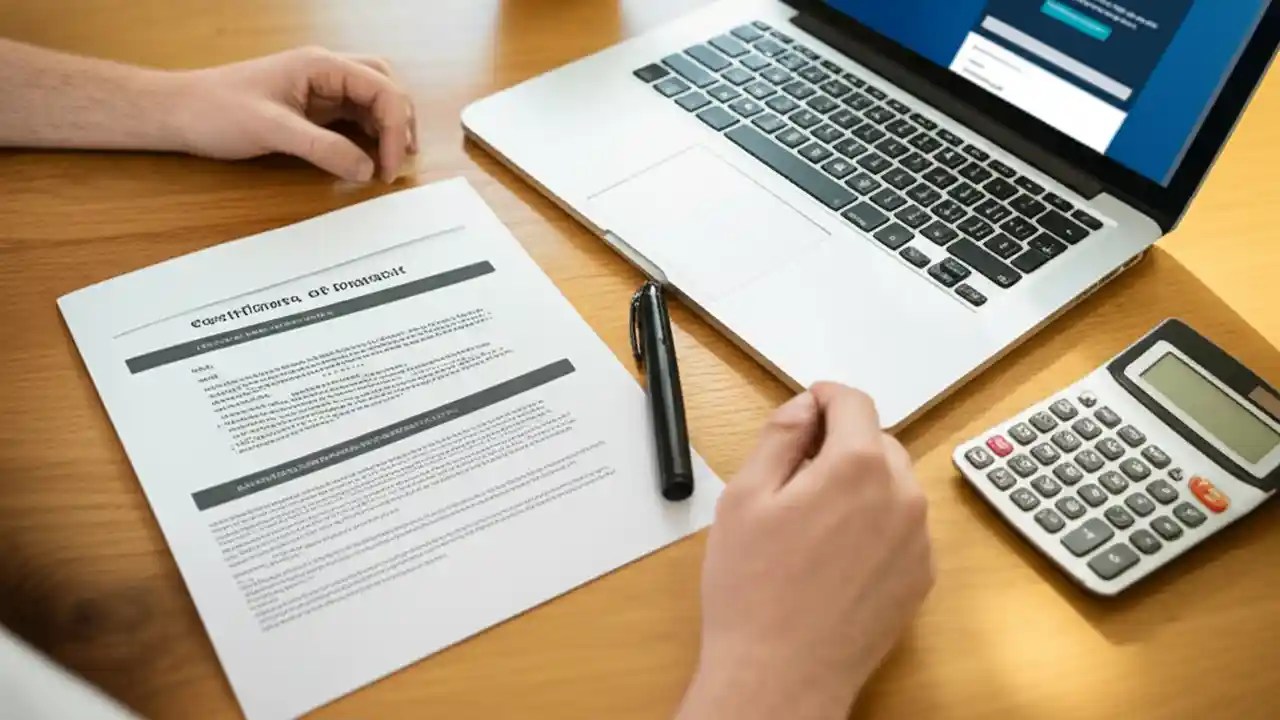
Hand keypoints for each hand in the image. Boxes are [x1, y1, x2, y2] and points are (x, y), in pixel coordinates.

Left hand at [169, 47, 417, 181]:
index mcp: (320, 65)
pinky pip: (354, 115)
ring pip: (373, 99)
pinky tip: (369, 155)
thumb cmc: (216, 111)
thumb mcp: (273, 130)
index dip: (395, 129)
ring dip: (388, 127)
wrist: (178, 112)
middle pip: (385, 86)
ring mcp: (319, 87)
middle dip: (401, 121)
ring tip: (390, 160)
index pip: (382, 90)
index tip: (387, 167)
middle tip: (399, 160)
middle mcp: (325, 70)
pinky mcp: (312, 106)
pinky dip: (369, 134)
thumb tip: (366, 168)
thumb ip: (323, 149)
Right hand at [677, 384, 933, 719]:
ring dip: (861, 483)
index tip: (806, 407)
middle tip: (795, 473)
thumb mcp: (745, 496)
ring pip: (894, 484)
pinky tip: (836, 554)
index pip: (854, 403)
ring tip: (814, 520)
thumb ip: (780, 436)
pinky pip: (903, 527)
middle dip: (841, 443)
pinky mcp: (921, 577)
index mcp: (857, 467)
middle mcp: (901, 496)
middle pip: (878, 441)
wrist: (781, 676)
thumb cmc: (753, 589)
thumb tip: (805, 406)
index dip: (824, 397)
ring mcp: (918, 540)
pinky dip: (876, 523)